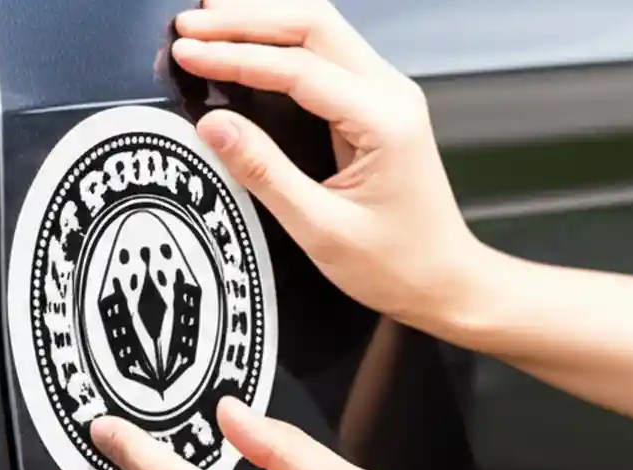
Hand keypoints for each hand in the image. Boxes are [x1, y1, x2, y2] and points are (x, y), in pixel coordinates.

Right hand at [172, 0, 496, 331]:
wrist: (445, 282)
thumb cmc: (396, 264)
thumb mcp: (320, 229)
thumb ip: (263, 172)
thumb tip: (212, 126)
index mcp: (383, 121)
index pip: (297, 68)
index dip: (236, 56)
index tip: (187, 53)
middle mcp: (391, 94)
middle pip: (313, 25)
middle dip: (247, 19)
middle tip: (188, 25)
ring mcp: (387, 95)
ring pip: (320, 31)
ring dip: (263, 23)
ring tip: (209, 23)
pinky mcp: (377, 106)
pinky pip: (326, 56)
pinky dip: (282, 44)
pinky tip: (249, 45)